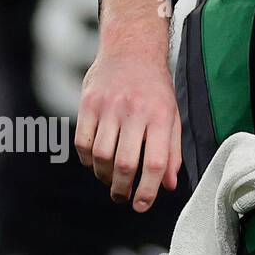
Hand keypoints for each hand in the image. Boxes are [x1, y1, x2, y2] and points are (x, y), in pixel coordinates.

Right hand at [74, 0, 180, 211]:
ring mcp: (109, 107)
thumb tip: (169, 185)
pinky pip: (83, 142)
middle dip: (122, 189)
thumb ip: (171, 151)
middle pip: (125, 163)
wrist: (132, 49)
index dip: (148, 190)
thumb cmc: (155, 88)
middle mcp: (135, 111)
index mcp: (161, 116)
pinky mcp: (88, 103)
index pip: (155, 162)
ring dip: (104, 176)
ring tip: (111, 180)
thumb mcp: (172, 115)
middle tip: (123, 197)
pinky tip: (96, 162)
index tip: (142, 205)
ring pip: (101, 156)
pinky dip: (88, 159)